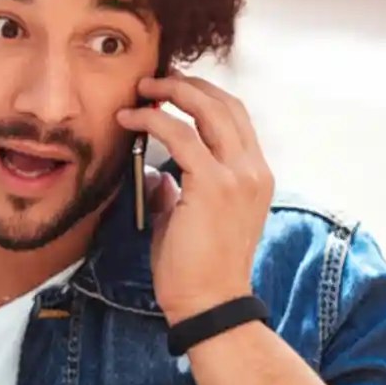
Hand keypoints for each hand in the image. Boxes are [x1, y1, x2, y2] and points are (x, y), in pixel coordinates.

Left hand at [116, 73, 273, 325]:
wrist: (209, 303)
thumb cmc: (197, 267)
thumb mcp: (192, 217)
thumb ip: (180, 189)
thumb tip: (156, 174)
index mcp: (255, 176)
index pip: (235, 118)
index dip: (204, 95)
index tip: (173, 89)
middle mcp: (254, 170)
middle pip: (225, 104)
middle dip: (187, 85)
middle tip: (153, 81)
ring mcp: (238, 175)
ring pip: (206, 110)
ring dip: (170, 93)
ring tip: (140, 91)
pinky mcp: (213, 184)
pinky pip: (179, 134)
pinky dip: (152, 119)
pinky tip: (130, 119)